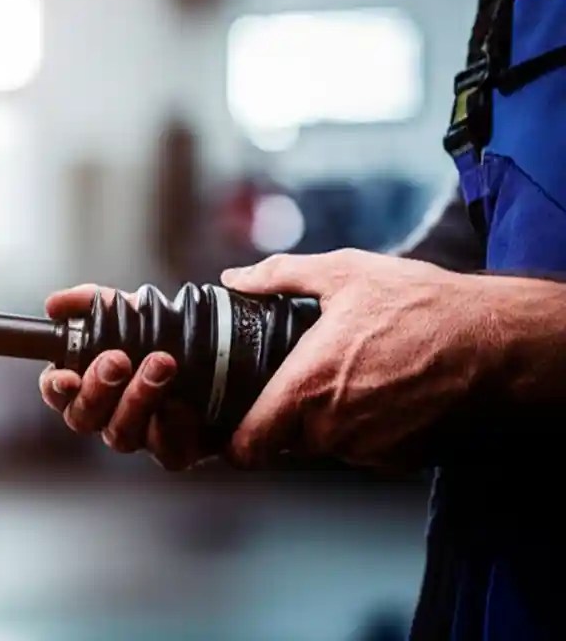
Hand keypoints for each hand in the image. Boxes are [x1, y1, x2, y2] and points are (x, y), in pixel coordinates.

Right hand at [37, 284, 211, 469]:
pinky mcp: (178, 449)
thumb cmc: (171, 335)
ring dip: (136, 399)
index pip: (58, 392)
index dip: (55, 387)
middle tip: (117, 360)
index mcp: (91, 382)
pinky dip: (171, 425)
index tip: (66, 375)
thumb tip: (55, 305)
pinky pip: (167, 452)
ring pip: (121, 435)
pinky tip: (181, 401)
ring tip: (160, 364)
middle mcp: (110, 413)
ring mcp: (141, 435)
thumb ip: (93, 303)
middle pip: (83, 418)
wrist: (230, 356)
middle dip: (96, 389)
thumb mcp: (134, 308)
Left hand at [221, 249, 499, 469]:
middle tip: (310, 375)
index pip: (247, 447)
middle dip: (289, 413)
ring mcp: (367, 447)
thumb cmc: (421, 305)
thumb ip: (279, 276)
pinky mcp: (398, 458)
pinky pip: (363, 447)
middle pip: (286, 438)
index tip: (236, 422)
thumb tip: (237, 279)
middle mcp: (333, 427)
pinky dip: (366, 426)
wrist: (495, 342)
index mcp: (307, 387)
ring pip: (326, 443)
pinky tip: (384, 389)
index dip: (235, 439)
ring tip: (356, 373)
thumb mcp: (344, 272)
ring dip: (330, 417)